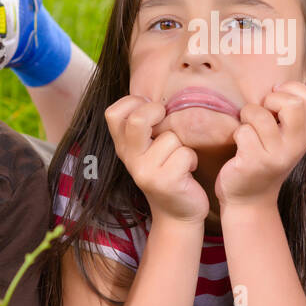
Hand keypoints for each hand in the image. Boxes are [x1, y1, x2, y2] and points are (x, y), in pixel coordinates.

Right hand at [105, 94, 208, 224]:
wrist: (177, 213)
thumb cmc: (167, 171)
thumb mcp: (149, 148)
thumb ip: (146, 125)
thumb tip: (152, 92)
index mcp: (123, 146)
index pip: (113, 113)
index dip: (133, 102)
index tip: (150, 109)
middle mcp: (129, 158)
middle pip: (137, 121)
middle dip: (156, 113)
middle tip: (165, 120)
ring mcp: (145, 172)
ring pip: (170, 137)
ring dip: (182, 144)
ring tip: (180, 159)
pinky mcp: (164, 182)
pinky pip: (185, 154)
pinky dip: (191, 160)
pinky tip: (187, 172)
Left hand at [216, 82, 305, 207]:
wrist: (249, 199)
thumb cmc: (264, 160)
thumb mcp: (286, 139)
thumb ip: (291, 115)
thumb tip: (281, 82)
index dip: (291, 90)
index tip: (276, 99)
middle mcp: (296, 146)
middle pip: (293, 104)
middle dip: (271, 100)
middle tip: (263, 112)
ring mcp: (277, 156)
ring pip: (260, 115)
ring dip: (247, 115)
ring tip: (247, 127)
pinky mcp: (255, 163)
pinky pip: (243, 132)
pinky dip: (237, 134)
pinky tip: (240, 147)